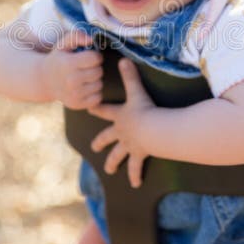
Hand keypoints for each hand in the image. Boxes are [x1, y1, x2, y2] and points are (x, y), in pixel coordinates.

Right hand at [40, 30, 102, 109]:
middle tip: (86, 67)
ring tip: (85, 77)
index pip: (95, 59)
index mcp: (68, 64)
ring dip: (95, 80)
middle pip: (98, 72)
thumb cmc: (58, 59)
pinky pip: (98, 98)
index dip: (95, 56)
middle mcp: (71, 81)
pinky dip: (95, 92)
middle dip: (95, 68)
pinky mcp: (77, 104)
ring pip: (99, 85)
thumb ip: (77, 36)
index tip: (89, 57)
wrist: (45, 81)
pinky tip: (85, 87)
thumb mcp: (63, 44)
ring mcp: (74, 94)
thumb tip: (91, 40)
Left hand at [87, 58, 154, 187]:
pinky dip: (136, 175)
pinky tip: (135, 184)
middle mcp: (122, 132)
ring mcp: (130, 145)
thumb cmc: (146, 110)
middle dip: (100, 142)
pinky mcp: (140, 154)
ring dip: (114, 163)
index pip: (105, 111)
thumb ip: (131, 76)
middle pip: (108, 138)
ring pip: (119, 155)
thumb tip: (123, 59)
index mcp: (120, 116)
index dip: (96, 109)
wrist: (154, 130)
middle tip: (94, 147)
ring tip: (110, 171)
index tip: (88, 109)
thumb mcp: (137, 91)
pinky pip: (137, 167)